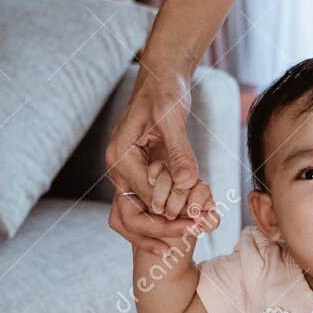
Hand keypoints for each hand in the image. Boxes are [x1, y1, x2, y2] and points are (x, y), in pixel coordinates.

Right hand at [106, 60, 214, 255]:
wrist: (162, 76)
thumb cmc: (165, 91)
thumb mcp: (173, 120)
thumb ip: (179, 152)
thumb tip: (187, 183)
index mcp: (120, 155)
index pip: (143, 194)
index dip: (168, 211)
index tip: (193, 223)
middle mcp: (119, 167)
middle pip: (134, 211)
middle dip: (161, 227)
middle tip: (191, 234)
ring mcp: (129, 171)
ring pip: (140, 211)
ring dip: (163, 225)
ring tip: (189, 236)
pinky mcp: (143, 171)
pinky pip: (152, 199)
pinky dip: (168, 211)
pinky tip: (189, 220)